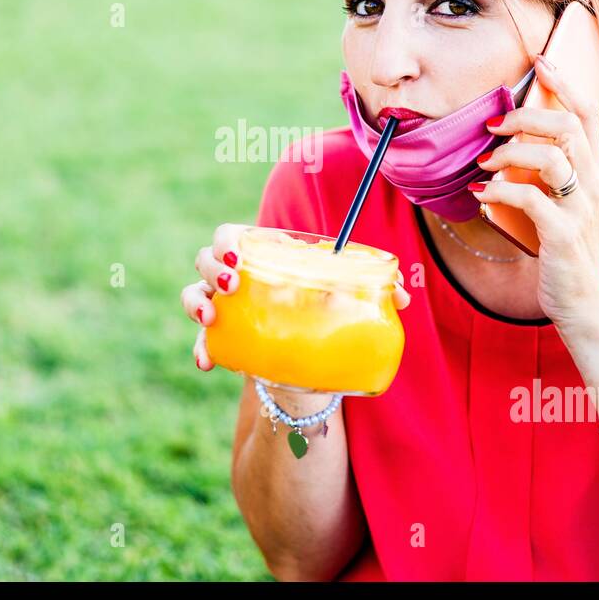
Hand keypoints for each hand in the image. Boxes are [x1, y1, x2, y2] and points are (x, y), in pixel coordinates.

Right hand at [180, 224, 412, 370]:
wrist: (313, 364)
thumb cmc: (327, 314)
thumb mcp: (346, 298)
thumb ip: (375, 292)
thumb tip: (404, 296)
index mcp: (265, 256)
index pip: (231, 235)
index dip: (226, 240)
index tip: (237, 256)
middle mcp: (238, 279)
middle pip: (206, 259)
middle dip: (211, 268)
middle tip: (232, 284)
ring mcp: (226, 310)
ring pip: (194, 295)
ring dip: (196, 302)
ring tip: (211, 318)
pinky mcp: (224, 342)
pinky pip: (201, 342)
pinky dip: (200, 350)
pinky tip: (206, 362)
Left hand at [471, 55, 598, 328]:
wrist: (583, 304)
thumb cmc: (563, 250)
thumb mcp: (560, 205)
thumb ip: (545, 175)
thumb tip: (506, 145)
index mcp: (592, 171)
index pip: (586, 114)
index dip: (565, 83)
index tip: (540, 61)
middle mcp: (592, 184)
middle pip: (568, 126)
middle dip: (526, 117)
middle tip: (494, 125)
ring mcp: (580, 209)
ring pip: (552, 157)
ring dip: (511, 153)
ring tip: (486, 165)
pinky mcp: (563, 234)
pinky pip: (531, 199)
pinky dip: (500, 192)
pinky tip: (481, 196)